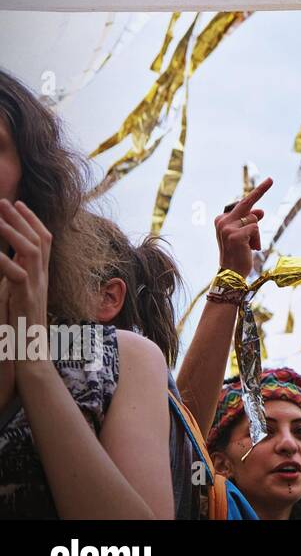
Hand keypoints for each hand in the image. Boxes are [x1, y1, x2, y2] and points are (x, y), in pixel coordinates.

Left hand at [0, 200, 51, 373]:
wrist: (30, 355)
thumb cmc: (20, 331)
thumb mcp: (16, 298)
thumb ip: (14, 281)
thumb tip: (7, 266)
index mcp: (40, 277)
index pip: (42, 242)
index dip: (32, 221)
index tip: (19, 205)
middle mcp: (42, 278)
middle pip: (40, 239)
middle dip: (23, 218)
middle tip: (8, 200)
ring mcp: (36, 286)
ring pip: (32, 249)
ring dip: (16, 228)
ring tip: (0, 212)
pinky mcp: (27, 296)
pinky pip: (20, 270)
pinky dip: (8, 255)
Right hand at [215, 177, 271, 278]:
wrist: (231, 274)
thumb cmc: (238, 254)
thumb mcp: (244, 235)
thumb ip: (250, 222)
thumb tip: (260, 211)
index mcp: (221, 219)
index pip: (242, 203)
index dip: (256, 193)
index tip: (269, 180)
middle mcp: (222, 221)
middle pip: (247, 204)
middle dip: (260, 190)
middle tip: (271, 179)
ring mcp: (227, 227)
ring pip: (254, 219)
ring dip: (256, 234)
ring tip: (249, 247)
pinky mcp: (235, 235)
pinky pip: (255, 229)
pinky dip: (257, 240)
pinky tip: (250, 249)